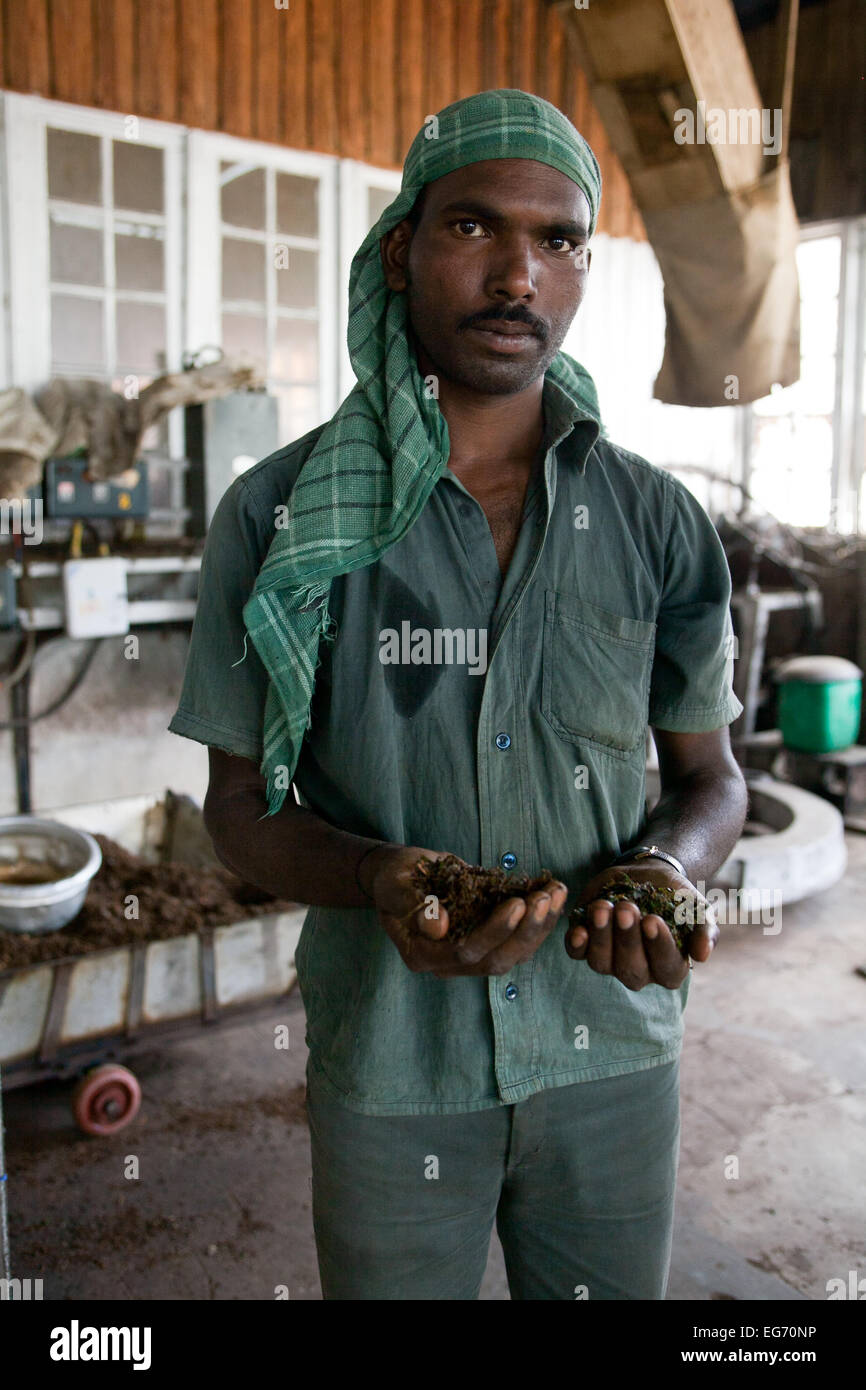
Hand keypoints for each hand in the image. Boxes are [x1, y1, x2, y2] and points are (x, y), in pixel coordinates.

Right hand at [364, 844, 568, 977]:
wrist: (400, 877)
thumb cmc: (395, 878)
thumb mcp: (396, 886)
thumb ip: (417, 905)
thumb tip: (439, 925)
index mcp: (422, 954)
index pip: (464, 951)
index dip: (494, 931)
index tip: (517, 903)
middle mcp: (448, 964)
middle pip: (495, 959)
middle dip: (526, 930)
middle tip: (546, 898)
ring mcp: (471, 956)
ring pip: (513, 953)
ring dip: (540, 925)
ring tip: (557, 892)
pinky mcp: (488, 943)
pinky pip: (518, 940)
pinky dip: (539, 919)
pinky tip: (554, 894)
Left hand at [565, 862, 717, 990]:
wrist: (648, 875)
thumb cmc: (677, 897)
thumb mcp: (697, 908)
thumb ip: (705, 930)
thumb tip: (703, 955)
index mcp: (670, 967)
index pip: (666, 967)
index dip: (659, 946)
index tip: (653, 920)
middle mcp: (639, 971)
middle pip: (631, 969)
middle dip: (627, 939)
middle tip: (627, 909)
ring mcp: (610, 960)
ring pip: (601, 963)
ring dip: (601, 937)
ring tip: (604, 907)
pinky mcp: (587, 945)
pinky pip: (577, 953)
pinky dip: (576, 943)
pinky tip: (579, 929)